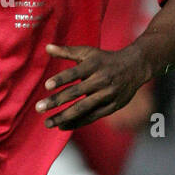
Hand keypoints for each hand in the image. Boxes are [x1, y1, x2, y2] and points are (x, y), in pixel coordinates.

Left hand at [36, 43, 151, 129]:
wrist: (135, 67)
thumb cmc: (105, 59)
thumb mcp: (88, 52)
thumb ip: (67, 52)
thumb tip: (46, 47)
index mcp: (94, 65)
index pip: (75, 73)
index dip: (61, 79)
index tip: (46, 86)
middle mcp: (101, 80)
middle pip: (76, 93)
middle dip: (56, 101)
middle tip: (38, 108)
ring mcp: (107, 95)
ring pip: (83, 108)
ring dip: (64, 116)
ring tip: (48, 122)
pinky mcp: (112, 106)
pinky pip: (92, 116)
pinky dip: (77, 122)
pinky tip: (62, 126)